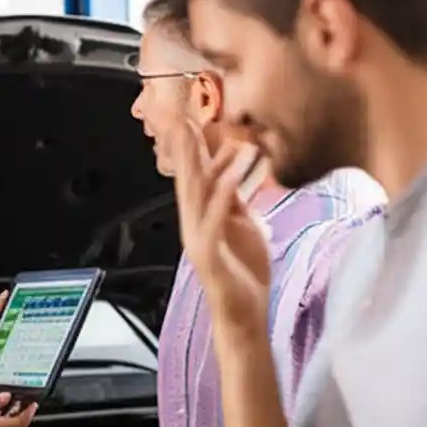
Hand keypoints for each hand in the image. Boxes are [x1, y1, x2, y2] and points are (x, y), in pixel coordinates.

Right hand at [166, 118, 271, 336]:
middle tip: (181, 114)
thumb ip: (237, 200)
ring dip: (198, 161)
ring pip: (196, 192)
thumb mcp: (245, 225)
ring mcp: (198, 236)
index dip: (194, 146)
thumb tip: (237, 174)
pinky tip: (229, 175)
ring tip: (198, 132)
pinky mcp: (208, 251)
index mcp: (204, 215)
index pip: (197, 174)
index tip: (192, 116)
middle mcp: (195, 222)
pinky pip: (215, 217)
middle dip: (184, 145)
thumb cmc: (244, 272)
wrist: (243, 313)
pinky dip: (222, 194)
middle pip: (188, 177)